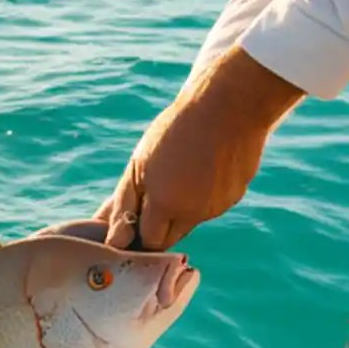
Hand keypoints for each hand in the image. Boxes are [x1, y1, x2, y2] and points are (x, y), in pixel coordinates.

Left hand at [96, 45, 303, 249]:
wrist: (228, 106)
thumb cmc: (175, 131)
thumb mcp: (139, 165)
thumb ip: (123, 205)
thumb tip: (113, 240)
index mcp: (166, 204)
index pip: (148, 241)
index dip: (139, 234)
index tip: (132, 224)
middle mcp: (193, 213)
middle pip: (170, 240)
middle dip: (157, 227)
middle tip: (151, 199)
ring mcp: (217, 206)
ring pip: (191, 222)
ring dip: (180, 211)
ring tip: (180, 174)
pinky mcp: (234, 197)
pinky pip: (211, 207)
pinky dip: (203, 197)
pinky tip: (203, 170)